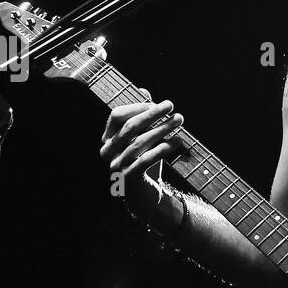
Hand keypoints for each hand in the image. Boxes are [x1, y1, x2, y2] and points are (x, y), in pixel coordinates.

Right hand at [99, 89, 184, 212]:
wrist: (146, 197)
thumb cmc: (144, 164)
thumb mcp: (143, 139)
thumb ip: (142, 117)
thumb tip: (144, 90)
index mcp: (108, 139)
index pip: (117, 116)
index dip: (137, 107)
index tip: (157, 103)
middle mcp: (108, 152)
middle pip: (130, 128)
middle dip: (152, 114)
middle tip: (171, 105)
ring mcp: (116, 166)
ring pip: (139, 143)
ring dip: (161, 129)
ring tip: (179, 120)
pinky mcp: (129, 179)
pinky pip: (145, 160)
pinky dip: (162, 149)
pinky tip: (178, 142)